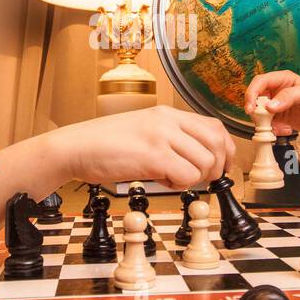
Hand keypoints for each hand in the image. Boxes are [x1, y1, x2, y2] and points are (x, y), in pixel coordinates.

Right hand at [50, 106, 237, 190]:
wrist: (74, 147)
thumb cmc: (104, 145)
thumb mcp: (143, 131)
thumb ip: (169, 139)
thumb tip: (198, 160)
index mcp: (167, 114)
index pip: (215, 127)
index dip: (225, 150)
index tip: (221, 167)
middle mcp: (167, 121)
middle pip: (216, 144)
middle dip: (216, 168)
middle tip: (203, 180)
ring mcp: (160, 136)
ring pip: (204, 163)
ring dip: (194, 179)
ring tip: (172, 179)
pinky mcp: (152, 156)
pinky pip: (186, 176)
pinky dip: (180, 186)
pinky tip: (162, 182)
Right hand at [243, 71, 299, 144]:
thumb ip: (289, 97)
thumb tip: (269, 106)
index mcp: (283, 79)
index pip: (261, 81)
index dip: (252, 93)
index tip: (251, 108)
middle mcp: (277, 90)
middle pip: (255, 96)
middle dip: (254, 109)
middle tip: (258, 121)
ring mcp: (275, 104)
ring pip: (258, 111)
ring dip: (263, 121)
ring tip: (280, 128)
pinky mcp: (277, 118)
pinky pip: (266, 123)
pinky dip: (271, 129)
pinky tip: (285, 130)